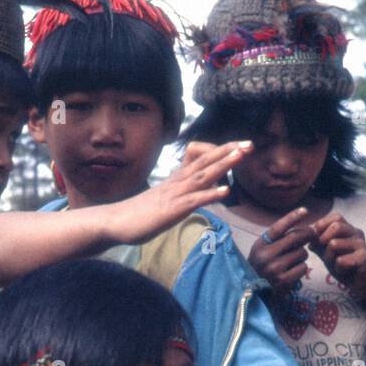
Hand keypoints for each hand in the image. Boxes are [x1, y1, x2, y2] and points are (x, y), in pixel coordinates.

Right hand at [107, 141, 251, 244]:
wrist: (116, 221)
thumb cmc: (140, 214)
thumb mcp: (166, 200)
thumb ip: (182, 195)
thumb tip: (196, 196)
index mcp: (177, 179)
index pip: (200, 158)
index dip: (219, 152)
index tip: (237, 148)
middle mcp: (178, 182)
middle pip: (205, 160)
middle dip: (228, 151)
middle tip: (249, 144)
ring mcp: (175, 194)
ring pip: (202, 175)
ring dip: (223, 164)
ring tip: (241, 155)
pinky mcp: (172, 210)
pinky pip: (194, 200)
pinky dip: (211, 194)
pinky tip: (226, 191)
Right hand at [247, 207, 313, 292]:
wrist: (254, 294)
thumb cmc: (261, 269)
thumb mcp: (262, 251)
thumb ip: (277, 240)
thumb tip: (302, 230)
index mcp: (260, 245)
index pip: (278, 227)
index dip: (293, 217)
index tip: (305, 211)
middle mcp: (266, 255)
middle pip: (295, 238)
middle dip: (308, 234)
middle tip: (313, 233)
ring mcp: (275, 268)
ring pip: (302, 253)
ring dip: (302, 255)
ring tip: (293, 261)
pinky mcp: (283, 280)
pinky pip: (303, 267)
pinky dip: (301, 269)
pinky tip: (293, 272)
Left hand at [310, 214, 365, 312]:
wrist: (362, 284)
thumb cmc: (344, 266)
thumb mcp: (328, 253)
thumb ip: (318, 244)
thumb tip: (306, 235)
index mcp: (349, 229)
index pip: (336, 217)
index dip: (323, 224)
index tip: (316, 238)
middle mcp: (357, 234)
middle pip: (336, 226)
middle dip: (323, 239)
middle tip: (322, 250)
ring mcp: (361, 245)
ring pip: (334, 244)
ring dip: (328, 257)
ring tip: (334, 264)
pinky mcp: (363, 258)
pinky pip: (341, 260)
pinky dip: (337, 268)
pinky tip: (343, 271)